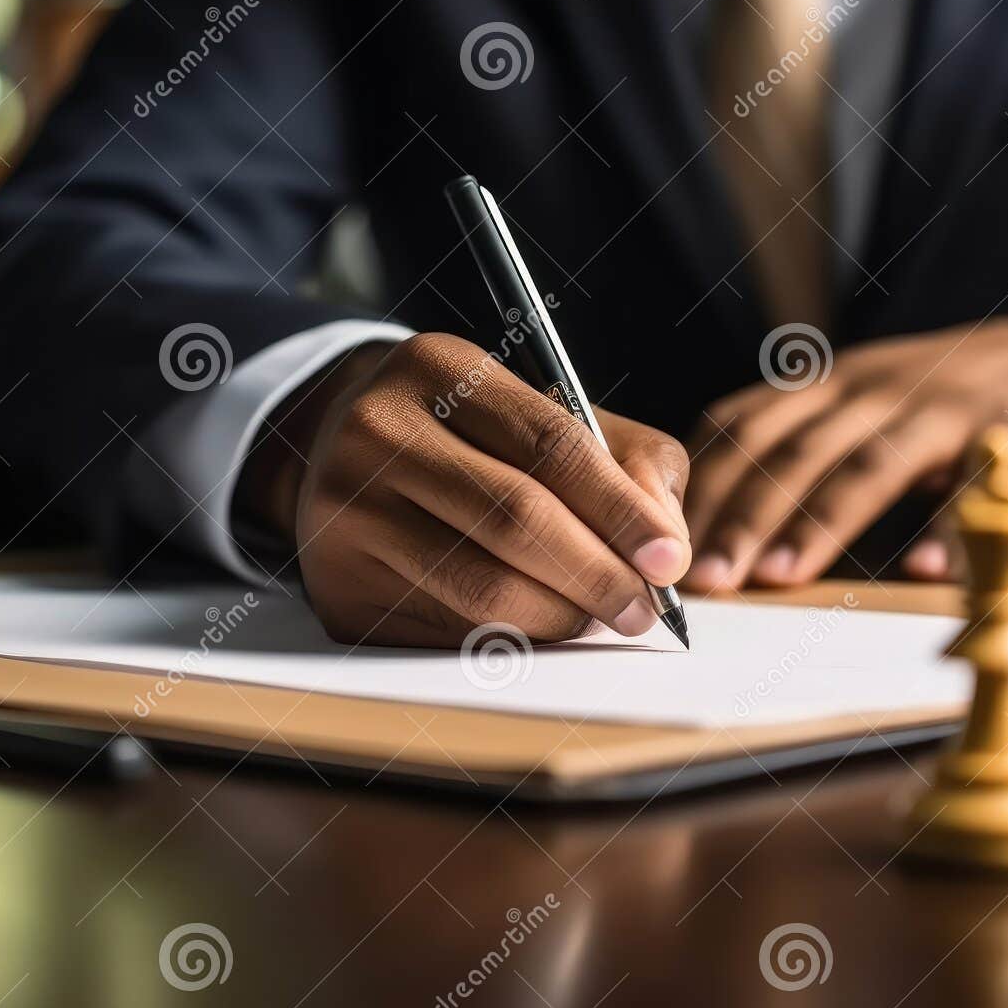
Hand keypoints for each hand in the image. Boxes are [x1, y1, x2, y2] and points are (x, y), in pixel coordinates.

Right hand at [240, 332, 690, 645]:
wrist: (342, 450)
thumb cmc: (474, 435)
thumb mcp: (550, 411)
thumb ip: (630, 461)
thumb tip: (667, 547)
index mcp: (438, 369)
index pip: (549, 446)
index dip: (620, 510)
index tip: (667, 559)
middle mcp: (377, 433)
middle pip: (516, 520)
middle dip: (599, 575)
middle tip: (644, 609)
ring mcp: (347, 515)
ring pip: (484, 588)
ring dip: (562, 616)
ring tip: (598, 615)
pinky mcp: (340, 589)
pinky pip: (450, 631)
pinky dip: (513, 638)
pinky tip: (537, 625)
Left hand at [680, 318, 1007, 591]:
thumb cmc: (944, 400)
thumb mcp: (862, 405)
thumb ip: (802, 446)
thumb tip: (721, 518)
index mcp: (826, 385)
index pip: (741, 425)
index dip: (701, 484)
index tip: (662, 540)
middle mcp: (870, 389)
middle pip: (789, 451)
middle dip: (740, 516)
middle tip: (704, 579)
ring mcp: (935, 408)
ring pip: (862, 466)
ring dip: (815, 523)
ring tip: (778, 577)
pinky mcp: (1002, 434)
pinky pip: (969, 486)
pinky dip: (946, 528)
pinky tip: (921, 570)